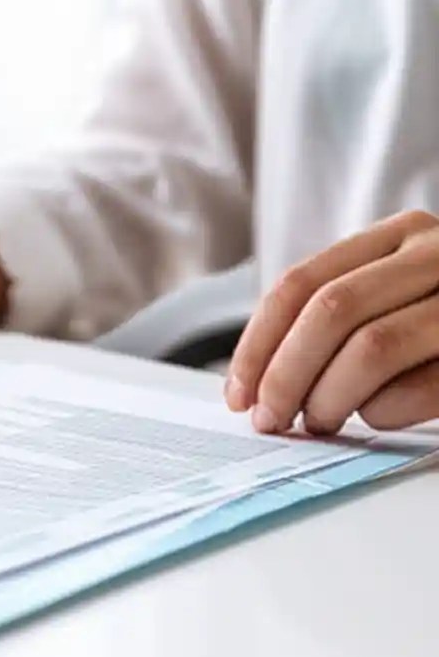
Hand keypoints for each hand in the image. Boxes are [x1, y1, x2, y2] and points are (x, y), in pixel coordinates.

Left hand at [226, 210, 438, 433]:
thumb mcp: (393, 296)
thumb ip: (336, 319)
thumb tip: (253, 384)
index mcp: (398, 234)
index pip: (300, 284)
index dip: (258, 344)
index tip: (238, 395)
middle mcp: (437, 252)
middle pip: (329, 312)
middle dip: (285, 374)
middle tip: (270, 420)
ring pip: (373, 347)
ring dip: (330, 397)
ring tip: (319, 422)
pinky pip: (425, 385)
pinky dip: (386, 411)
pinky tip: (378, 416)